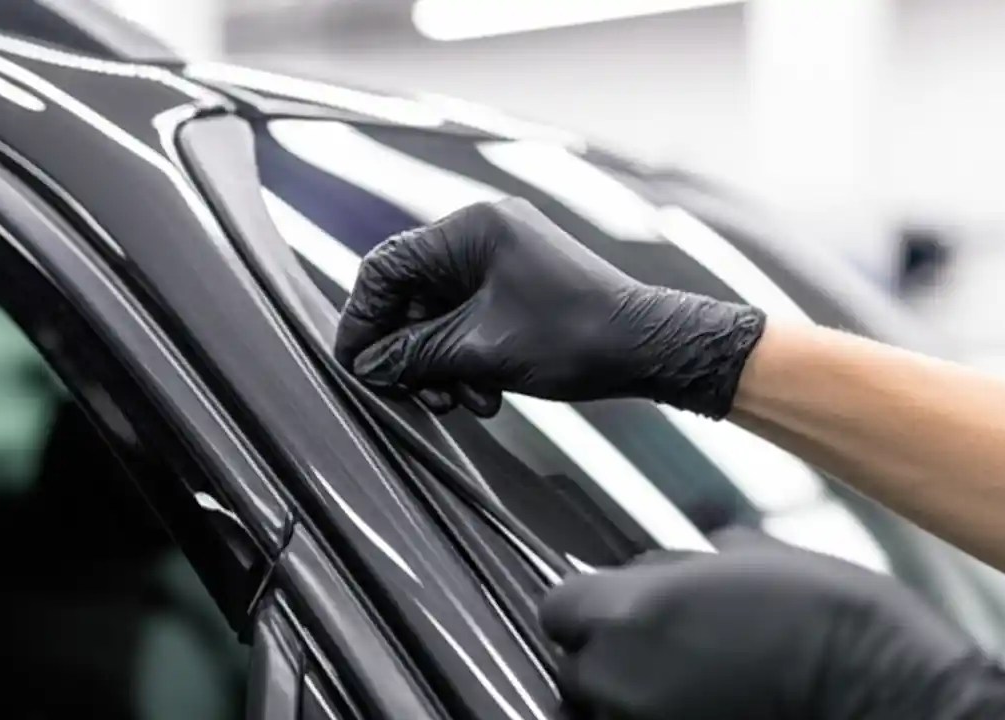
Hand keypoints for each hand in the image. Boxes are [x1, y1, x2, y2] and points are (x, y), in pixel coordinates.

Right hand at [334, 198, 765, 417]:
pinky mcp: (517, 285)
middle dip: (409, 352)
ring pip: (440, 314)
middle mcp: (483, 235)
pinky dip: (466, 357)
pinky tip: (483, 392)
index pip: (386, 267)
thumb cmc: (576, 337)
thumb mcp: (481, 351)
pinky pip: (469, 318)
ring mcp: (503, 258)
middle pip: (412, 294)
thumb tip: (366, 365)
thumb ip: (414, 355)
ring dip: (439, 363)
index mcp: (471, 231)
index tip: (355, 365)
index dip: (364, 320)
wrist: (648, 347)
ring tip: (457, 401)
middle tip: (410, 394)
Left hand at [540, 530, 1004, 719]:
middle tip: (668, 648)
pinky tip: (709, 708)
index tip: (619, 607)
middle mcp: (618, 678)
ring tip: (692, 685)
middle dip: (611, 654)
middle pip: (577, 664)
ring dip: (632, 696)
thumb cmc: (833, 623)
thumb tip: (669, 561)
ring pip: (604, 710)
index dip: (589, 605)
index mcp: (629, 612)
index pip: (557, 606)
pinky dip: (661, 719)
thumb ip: (689, 559)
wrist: (892, 696)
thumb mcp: (755, 558)